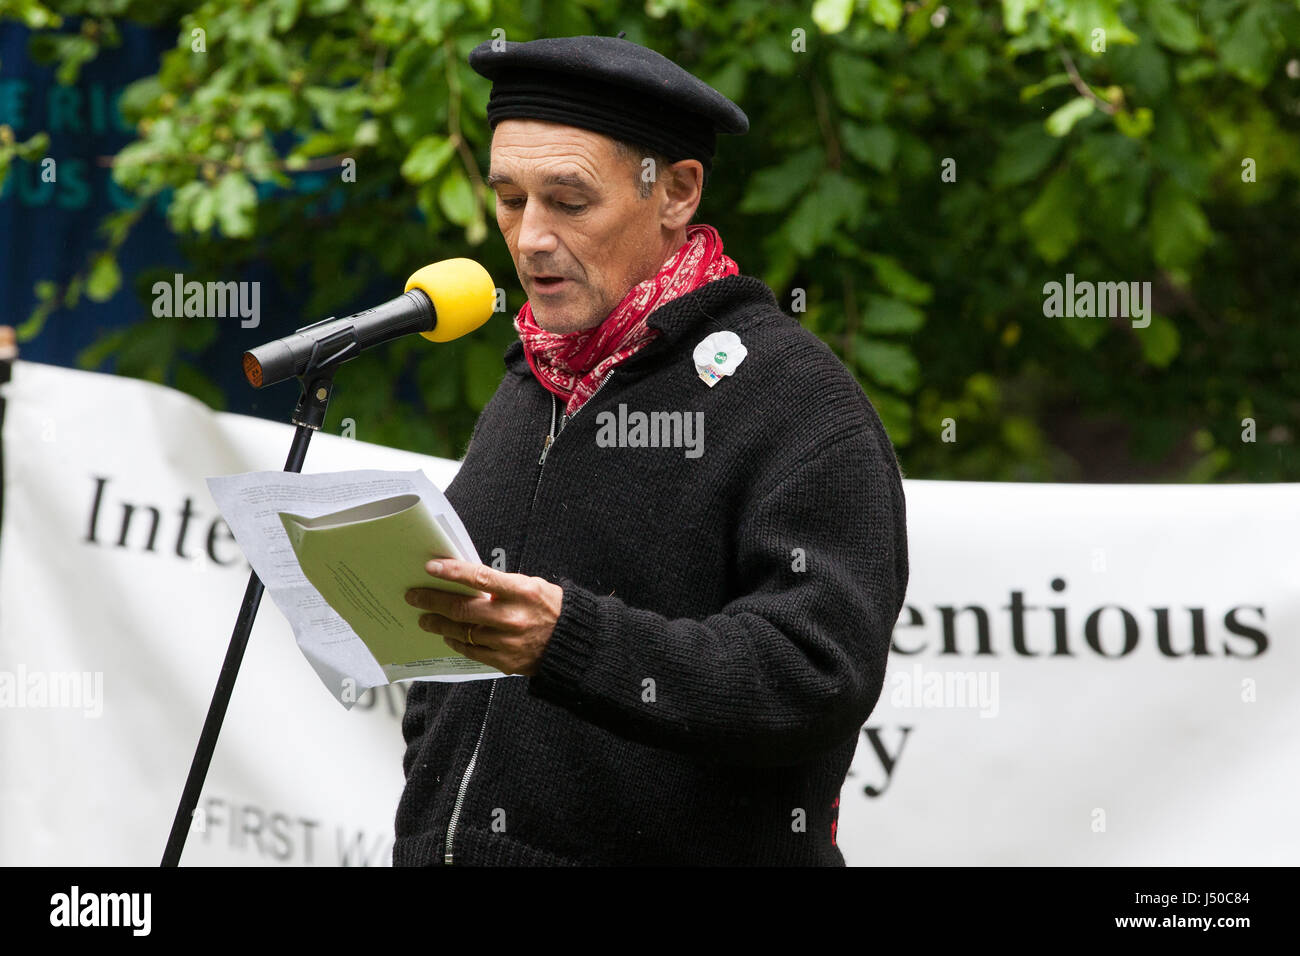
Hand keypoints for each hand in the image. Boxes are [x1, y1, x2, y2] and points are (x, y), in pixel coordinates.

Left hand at [404, 559, 563, 675]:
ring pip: (462, 632)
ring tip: (425, 618)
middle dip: (433, 601)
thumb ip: (500, 585)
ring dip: (438, 624)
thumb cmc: (551, 608)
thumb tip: (465, 580)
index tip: (431, 567)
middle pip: (462, 609)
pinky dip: (456, 642)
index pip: (481, 578)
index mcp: (522, 593)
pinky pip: (471, 651)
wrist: (571, 644)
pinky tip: (447, 634)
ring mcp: (507, 643)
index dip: (453, 572)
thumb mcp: (531, 586)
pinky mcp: (504, 662)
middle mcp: (513, 618)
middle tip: (414, 596)